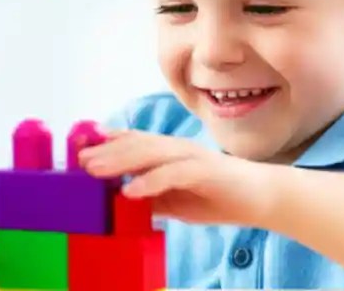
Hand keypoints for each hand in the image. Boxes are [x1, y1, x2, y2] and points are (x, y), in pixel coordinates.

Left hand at [78, 130, 274, 227]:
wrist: (264, 198)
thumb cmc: (217, 196)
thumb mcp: (175, 199)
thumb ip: (150, 195)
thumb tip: (118, 201)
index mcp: (168, 152)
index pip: (132, 141)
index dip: (106, 143)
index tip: (79, 148)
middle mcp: (176, 148)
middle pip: (135, 144)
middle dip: (105, 151)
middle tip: (80, 161)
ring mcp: (191, 157)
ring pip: (150, 153)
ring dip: (120, 161)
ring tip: (95, 170)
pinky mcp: (206, 171)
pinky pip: (174, 174)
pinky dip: (151, 181)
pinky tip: (132, 190)